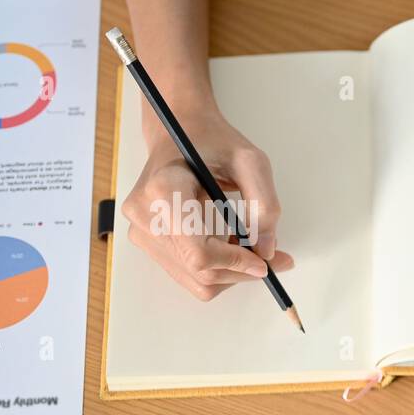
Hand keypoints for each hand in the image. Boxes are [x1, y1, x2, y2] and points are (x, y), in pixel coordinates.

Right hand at [120, 106, 291, 300]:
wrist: (178, 134)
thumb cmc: (213, 143)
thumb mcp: (251, 161)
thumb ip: (265, 205)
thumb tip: (267, 251)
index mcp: (164, 188)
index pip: (198, 250)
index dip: (234, 263)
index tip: (264, 261)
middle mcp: (144, 213)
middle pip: (200, 270)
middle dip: (240, 270)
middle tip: (273, 257)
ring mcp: (140, 230)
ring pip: (196, 280)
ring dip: (230, 271)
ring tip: (248, 245)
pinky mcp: (146, 241)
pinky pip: (188, 274)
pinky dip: (216, 268)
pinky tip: (229, 246)